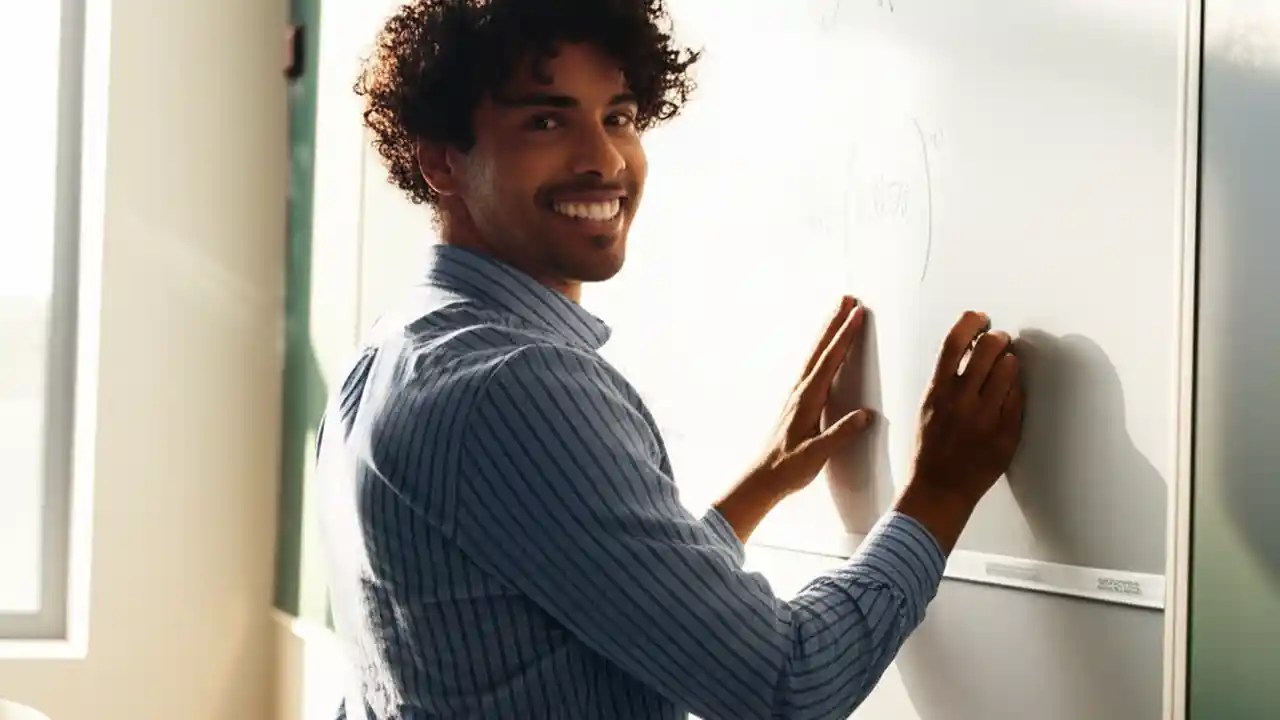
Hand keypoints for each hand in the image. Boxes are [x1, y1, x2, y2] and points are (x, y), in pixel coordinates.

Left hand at [754, 296, 875, 495]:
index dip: (845, 336)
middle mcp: (800, 391)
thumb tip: (866, 415)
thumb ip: (840, 434)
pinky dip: (822, 350)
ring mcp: (797, 394)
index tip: (857, 313)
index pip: (830, 361)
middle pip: (821, 349)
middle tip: (848, 298)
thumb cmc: (788, 468)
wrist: (763, 478)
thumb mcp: (816, 454)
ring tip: (839, 311)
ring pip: (815, 355)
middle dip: (835, 322)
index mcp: (807, 399)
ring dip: (828, 332)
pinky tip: (826, 349)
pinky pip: (813, 366)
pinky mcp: (798, 401)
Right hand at [895, 311, 1025, 552]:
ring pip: (1009, 368)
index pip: (954, 342)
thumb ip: (947, 380)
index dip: (970, 322)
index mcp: (937, 392)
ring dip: (1010, 362)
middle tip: (1000, 340)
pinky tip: (1008, 395)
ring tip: (1006, 369)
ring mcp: (986, 417)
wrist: (939, 489)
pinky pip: (1019, 397)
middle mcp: (962, 401)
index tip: (980, 318)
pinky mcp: (1006, 433)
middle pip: (988, 348)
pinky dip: (1016, 390)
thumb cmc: (931, 448)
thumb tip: (969, 349)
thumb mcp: (928, 407)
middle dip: (998, 338)